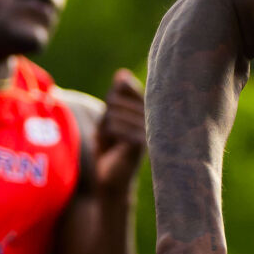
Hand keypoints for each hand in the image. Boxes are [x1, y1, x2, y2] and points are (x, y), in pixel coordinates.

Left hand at [94, 69, 145, 193]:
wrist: (110, 180)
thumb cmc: (109, 149)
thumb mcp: (110, 119)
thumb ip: (117, 96)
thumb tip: (122, 73)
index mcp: (146, 109)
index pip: (125, 87)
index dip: (110, 100)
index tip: (111, 118)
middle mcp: (151, 117)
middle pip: (115, 100)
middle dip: (104, 117)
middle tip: (108, 135)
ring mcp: (148, 129)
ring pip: (112, 114)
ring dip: (102, 129)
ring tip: (110, 143)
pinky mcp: (141, 142)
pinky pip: (114, 126)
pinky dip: (105, 136)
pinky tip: (110, 147)